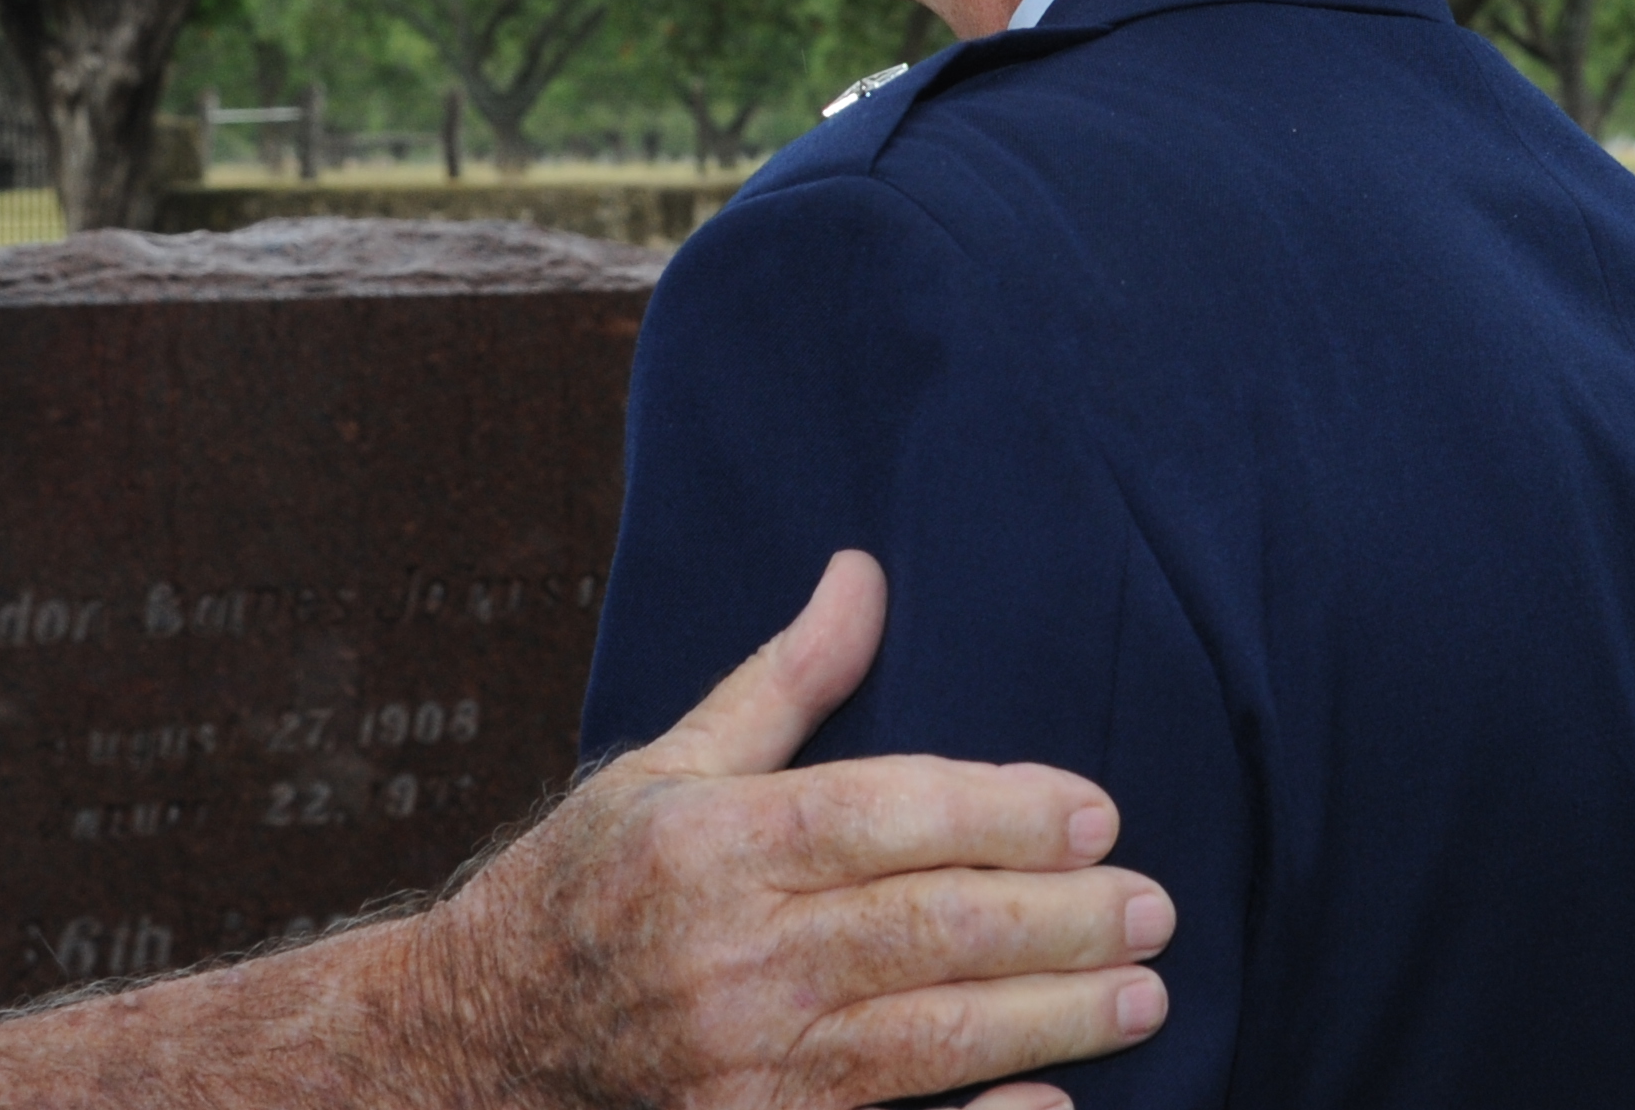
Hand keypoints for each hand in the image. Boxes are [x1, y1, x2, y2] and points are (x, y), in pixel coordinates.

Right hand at [412, 551, 1173, 1109]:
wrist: (478, 1037)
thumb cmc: (590, 884)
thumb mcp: (671, 764)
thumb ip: (786, 681)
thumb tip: (863, 573)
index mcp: (715, 842)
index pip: (885, 817)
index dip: (1001, 814)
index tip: (1098, 810)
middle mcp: (730, 953)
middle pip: (924, 932)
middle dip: (1056, 920)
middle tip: (1156, 904)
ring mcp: (742, 1063)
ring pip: (922, 1041)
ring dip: (1048, 1020)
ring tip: (1144, 992)